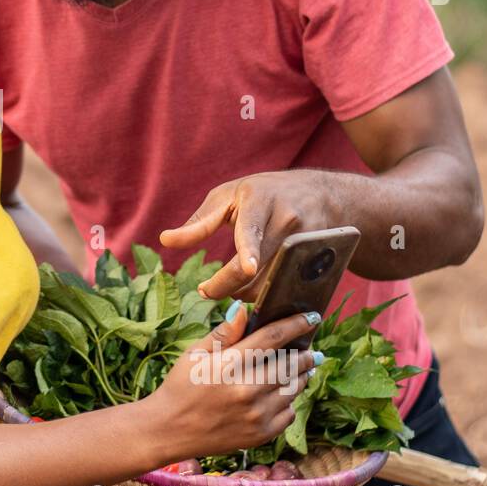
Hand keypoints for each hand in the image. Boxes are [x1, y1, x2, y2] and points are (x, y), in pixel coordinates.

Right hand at [145, 303, 318, 460]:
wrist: (170, 430)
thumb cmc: (181, 386)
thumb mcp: (195, 354)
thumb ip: (223, 333)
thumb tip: (243, 309)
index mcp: (229, 365)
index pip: (272, 337)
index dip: (297, 324)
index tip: (312, 317)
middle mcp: (246, 390)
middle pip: (290, 364)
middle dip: (306, 354)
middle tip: (311, 350)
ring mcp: (256, 415)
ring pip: (293, 389)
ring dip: (301, 376)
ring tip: (303, 369)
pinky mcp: (260, 435)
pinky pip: (289, 413)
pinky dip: (289, 401)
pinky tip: (283, 394)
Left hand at [158, 170, 339, 300]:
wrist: (321, 194)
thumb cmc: (262, 193)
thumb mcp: (228, 197)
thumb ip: (199, 223)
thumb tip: (165, 240)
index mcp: (260, 202)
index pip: (252, 231)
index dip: (251, 252)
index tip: (248, 268)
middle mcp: (286, 221)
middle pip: (256, 268)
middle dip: (225, 286)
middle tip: (205, 290)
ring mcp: (306, 242)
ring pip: (269, 283)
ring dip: (243, 292)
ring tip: (228, 284)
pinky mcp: (318, 260)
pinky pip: (285, 287)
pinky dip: (265, 292)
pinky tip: (254, 287)